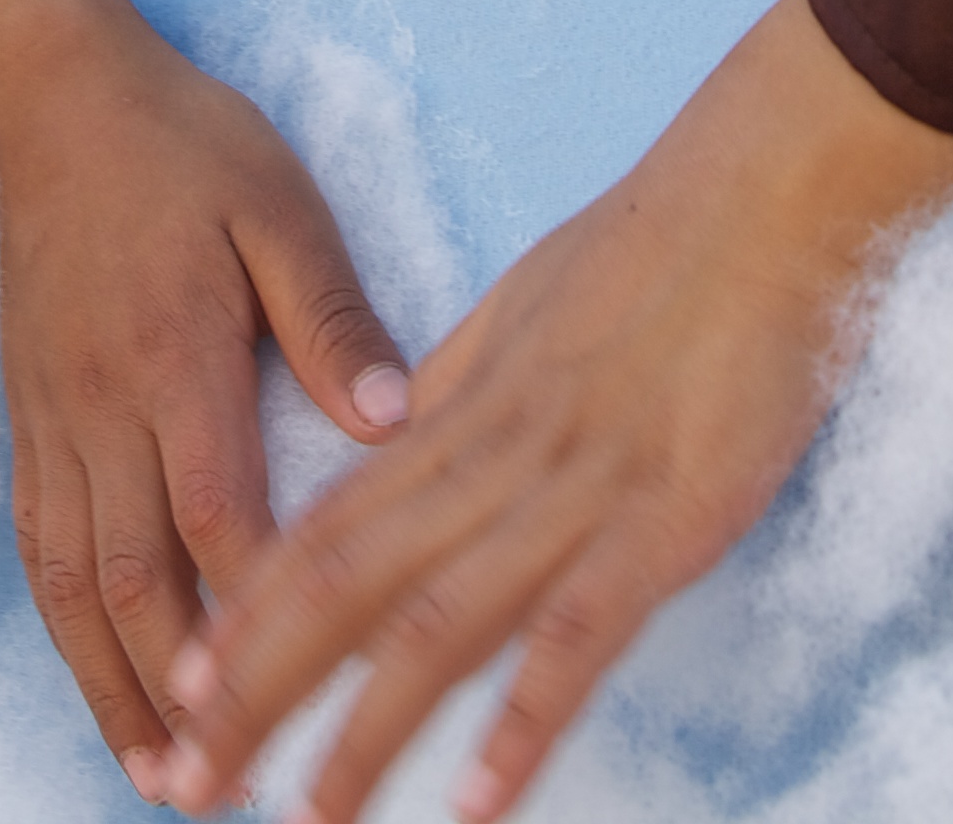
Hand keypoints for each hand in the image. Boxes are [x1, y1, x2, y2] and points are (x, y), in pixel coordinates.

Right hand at [0, 0, 410, 777]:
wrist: (47, 90)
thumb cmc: (178, 139)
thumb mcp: (277, 201)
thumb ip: (331, 316)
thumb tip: (394, 422)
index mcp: (175, 354)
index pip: (215, 514)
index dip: (255, 613)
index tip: (301, 693)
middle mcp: (103, 405)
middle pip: (135, 581)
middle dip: (177, 697)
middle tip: (214, 790)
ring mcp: (55, 417)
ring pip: (74, 583)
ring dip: (111, 689)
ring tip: (155, 775)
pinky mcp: (30, 413)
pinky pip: (39, 544)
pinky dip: (66, 629)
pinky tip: (97, 675)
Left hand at [149, 0, 952, 823]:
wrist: (768, 190)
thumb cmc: (666, 240)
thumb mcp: (531, 302)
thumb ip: (465, 383)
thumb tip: (405, 428)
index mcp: (462, 410)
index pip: (329, 525)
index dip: (249, 609)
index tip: (183, 681)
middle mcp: (493, 459)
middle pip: (347, 587)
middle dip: (258, 692)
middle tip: (189, 781)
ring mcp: (572, 495)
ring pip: (437, 625)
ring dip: (362, 730)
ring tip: (306, 817)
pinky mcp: (663, 524)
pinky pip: (576, 639)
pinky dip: (521, 723)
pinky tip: (476, 801)